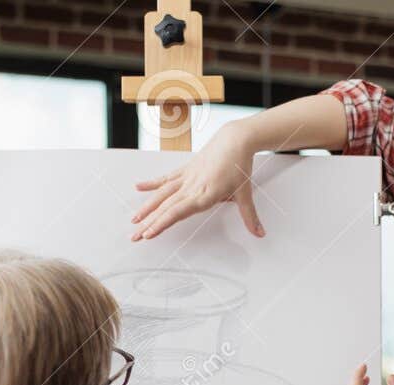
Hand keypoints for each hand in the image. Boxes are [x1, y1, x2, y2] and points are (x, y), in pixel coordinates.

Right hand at [130, 123, 263, 240]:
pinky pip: (166, 178)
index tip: (149, 234)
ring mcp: (187, 177)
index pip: (178, 212)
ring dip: (147, 207)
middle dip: (149, 223)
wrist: (236, 139)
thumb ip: (250, 216)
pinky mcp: (186, 169)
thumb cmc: (239, 165)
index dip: (162, 223)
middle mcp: (192, 186)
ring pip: (162, 194)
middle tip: (135, 236)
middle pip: (166, 207)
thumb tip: (259, 233)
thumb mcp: (245, 193)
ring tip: (134, 219)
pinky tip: (138, 187)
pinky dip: (152, 183)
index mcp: (205, 194)